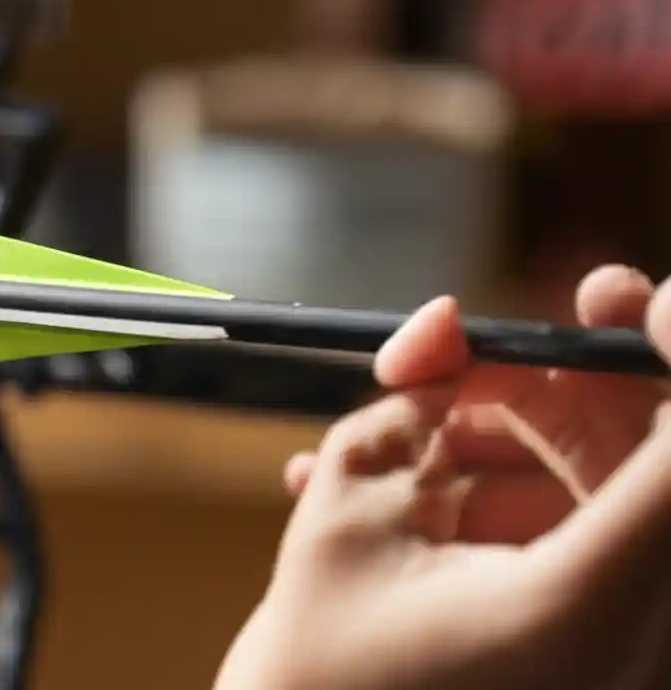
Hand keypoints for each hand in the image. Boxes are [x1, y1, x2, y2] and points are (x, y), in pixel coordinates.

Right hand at [214, 268, 670, 689]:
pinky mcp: (583, 644)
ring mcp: (613, 646)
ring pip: (598, 492)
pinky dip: (493, 497)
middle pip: (641, 453)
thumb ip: (407, 404)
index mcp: (587, 606)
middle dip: (549, 381)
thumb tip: (448, 321)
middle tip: (454, 347)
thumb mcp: (342, 516)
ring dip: (500, 440)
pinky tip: (403, 492)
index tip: (618, 299)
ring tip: (386, 443)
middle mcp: (629, 634)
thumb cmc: (314, 679)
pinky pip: (563, 539)